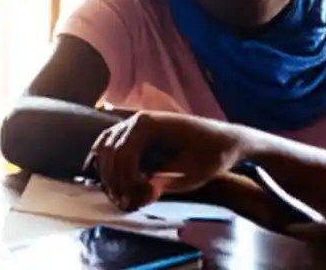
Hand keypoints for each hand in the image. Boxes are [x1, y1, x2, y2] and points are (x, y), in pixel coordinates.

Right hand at [86, 111, 246, 211]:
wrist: (222, 140)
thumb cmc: (212, 154)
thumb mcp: (196, 171)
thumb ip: (169, 180)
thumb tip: (147, 191)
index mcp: (149, 124)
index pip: (123, 152)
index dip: (126, 178)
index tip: (138, 199)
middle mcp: (135, 120)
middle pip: (110, 151)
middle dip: (114, 180)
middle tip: (124, 204)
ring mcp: (132, 125)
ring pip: (104, 148)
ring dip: (107, 174)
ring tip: (118, 197)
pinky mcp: (132, 134)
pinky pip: (108, 145)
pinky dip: (103, 163)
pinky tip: (108, 181)